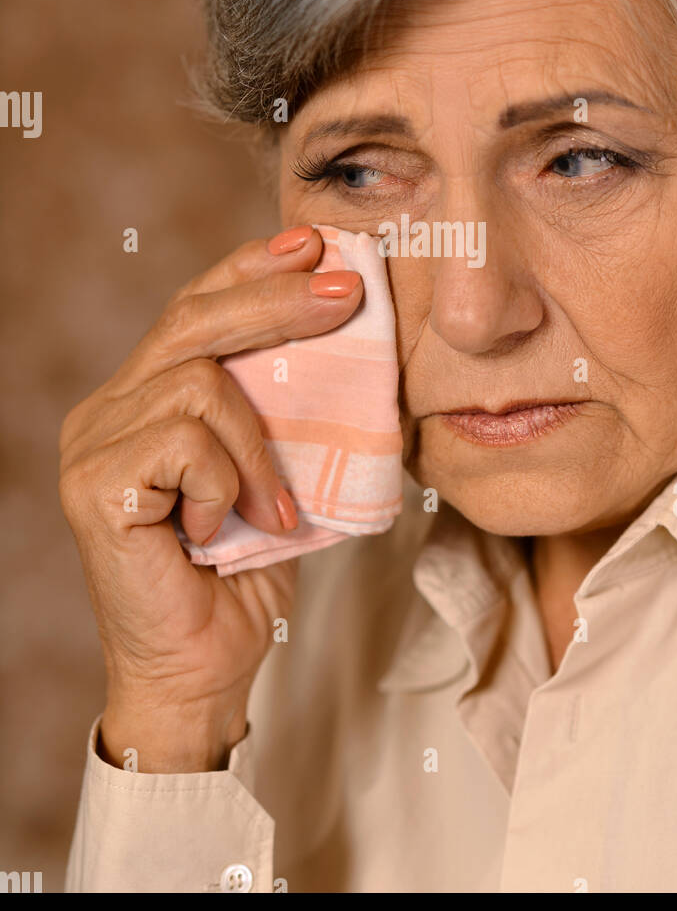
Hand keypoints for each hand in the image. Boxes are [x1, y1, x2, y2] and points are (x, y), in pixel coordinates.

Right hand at [59, 227, 362, 768]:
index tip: (312, 243)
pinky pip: (186, 442)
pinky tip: (227, 530)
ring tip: (275, 505)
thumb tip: (348, 327)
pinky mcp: (96, 486)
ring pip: (199, 382)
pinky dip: (228, 484)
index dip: (249, 268)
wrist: (207, 667)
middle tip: (347, 293)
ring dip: (258, 444)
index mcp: (144, 396)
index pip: (193, 307)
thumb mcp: (276, 466)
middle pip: (193, 322)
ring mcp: (93, 444)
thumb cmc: (246, 570)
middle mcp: (107, 409)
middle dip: (277, 300)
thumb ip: (283, 404)